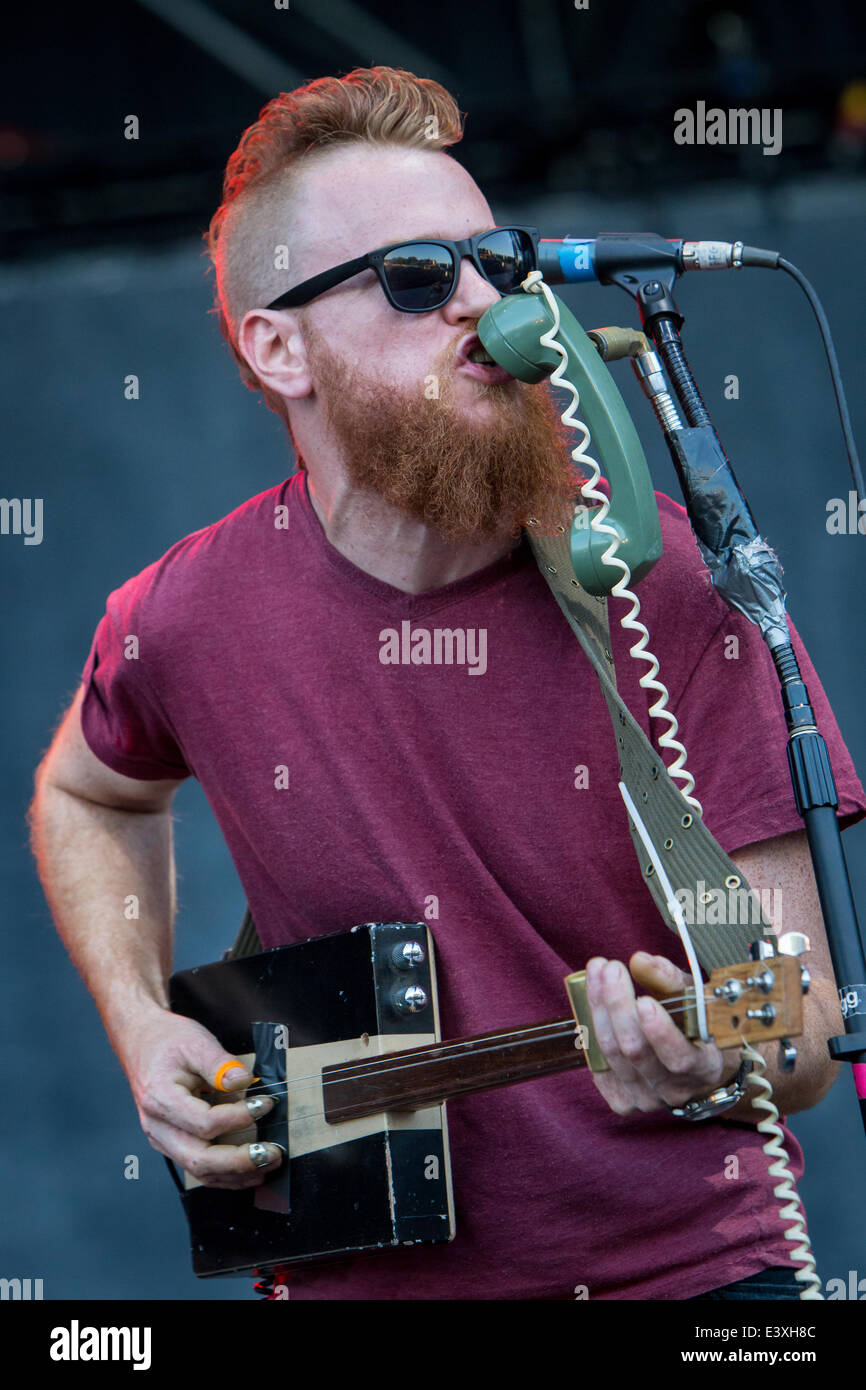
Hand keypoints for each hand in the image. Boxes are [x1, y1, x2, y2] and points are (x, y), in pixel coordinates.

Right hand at [117, 1004, 283, 1187]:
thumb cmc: (168, 1040)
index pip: (205, 1123)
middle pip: (199, 1159)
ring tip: (268, 1164)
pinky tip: (249, 1171)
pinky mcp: (172, 1142)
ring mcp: (163, 1138)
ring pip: (199, 1171)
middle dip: (239, 1161)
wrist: (142, 1040)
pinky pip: (198, 1167)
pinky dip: (225, 1174)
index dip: (239, 1118)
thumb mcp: (196, 1042)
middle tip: (271, 1152)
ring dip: (236, 1174)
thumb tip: (245, 1083)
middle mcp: (158, 1126)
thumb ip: (221, 1064)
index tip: (264, 1104)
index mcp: (160, 1099)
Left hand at [584, 952, 739, 1115]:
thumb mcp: (694, 1000)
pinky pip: (597, 1064)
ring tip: (597, 973)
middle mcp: (674, 1090)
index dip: (660, 1032)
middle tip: (611, 968)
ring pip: (612, 1054)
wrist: (692, 1070)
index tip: (644, 1000)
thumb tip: (641, 961)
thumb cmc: (695, 1028)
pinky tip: (593, 1000)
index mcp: (703, 1068)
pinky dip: (592, 1028)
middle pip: (635, 1051)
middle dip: (618, 1005)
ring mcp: (646, 1100)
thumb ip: (670, 981)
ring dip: (599, 1008)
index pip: (679, 1057)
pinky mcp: (622, 1101)